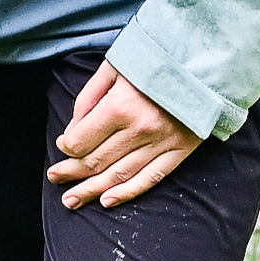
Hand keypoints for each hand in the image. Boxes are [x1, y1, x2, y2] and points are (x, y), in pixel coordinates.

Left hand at [50, 60, 200, 209]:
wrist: (204, 61)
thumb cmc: (154, 60)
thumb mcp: (114, 67)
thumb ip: (89, 97)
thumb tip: (72, 130)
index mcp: (120, 106)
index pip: (82, 140)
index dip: (67, 147)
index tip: (63, 145)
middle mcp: (140, 129)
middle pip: (96, 161)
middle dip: (71, 172)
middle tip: (55, 178)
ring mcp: (162, 143)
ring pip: (119, 175)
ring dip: (91, 190)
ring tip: (71, 200)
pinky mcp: (180, 150)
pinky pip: (150, 178)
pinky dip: (127, 192)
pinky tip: (107, 201)